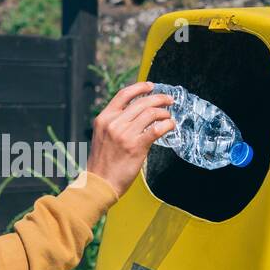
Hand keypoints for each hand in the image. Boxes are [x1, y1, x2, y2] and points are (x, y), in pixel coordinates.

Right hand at [84, 81, 175, 197]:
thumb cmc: (102, 163)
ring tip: (168, 116)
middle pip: (141, 102)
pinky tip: (170, 126)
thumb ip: (115, 124)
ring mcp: (124, 135)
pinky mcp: (136, 147)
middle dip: (159, 98)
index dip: (140, 87)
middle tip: (169, 100)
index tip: (151, 86)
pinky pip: (157, 129)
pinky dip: (167, 124)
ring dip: (164, 112)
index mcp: (104, 118)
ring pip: (151, 113)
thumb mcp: (102, 136)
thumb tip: (136, 114)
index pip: (124, 94)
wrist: (99, 184)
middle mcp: (114, 123)